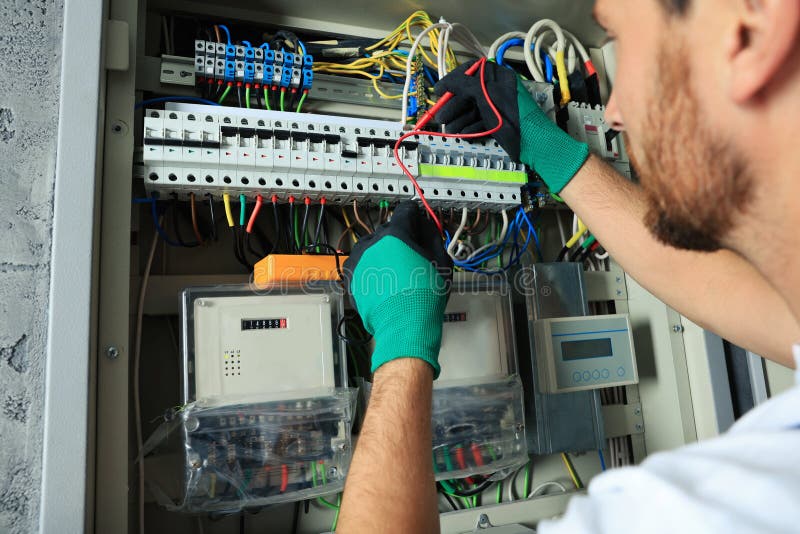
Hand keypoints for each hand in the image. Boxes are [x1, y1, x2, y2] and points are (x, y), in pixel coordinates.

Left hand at [342, 201, 451, 377]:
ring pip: (374, 248)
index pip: (406, 210)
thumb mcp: (440, 261)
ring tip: (398, 274)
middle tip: (413, 256)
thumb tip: (426, 225)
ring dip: (385, 254)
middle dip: (401, 238)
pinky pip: (364, 265)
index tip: (421, 224)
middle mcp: (372, 242)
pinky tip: (386, 284)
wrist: (404, 325)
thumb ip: (432, 236)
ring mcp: (357, 260)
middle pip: (389, 230)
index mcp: (394, 234)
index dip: (417, 216)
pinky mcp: (350, 278)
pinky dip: (373, 270)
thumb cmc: (425, 295)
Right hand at [434, 59, 588, 193]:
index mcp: (498, 76)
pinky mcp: (498, 123)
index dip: (452, 81)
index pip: (469, 71)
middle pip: (468, 93)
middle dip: (453, 106)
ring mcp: (497, 107)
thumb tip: (443, 85)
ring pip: (472, 110)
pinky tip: (464, 135)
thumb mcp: (485, 94)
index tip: (439, 92)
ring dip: (458, 120)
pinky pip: (479, 123)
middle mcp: (497, 89)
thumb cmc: (510, 114)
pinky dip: (470, 129)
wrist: (532, 142)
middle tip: (440, 118)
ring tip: (450, 130)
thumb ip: (462, 85)